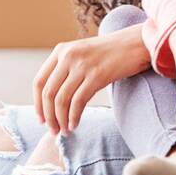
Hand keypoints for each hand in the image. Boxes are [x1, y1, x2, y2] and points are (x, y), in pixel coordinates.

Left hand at [34, 23, 150, 134]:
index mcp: (61, 50)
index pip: (39, 82)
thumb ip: (67, 68)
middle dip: (49, 116)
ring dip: (61, 120)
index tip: (42, 119)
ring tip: (65, 131)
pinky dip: (74, 117)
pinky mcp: (97, 75)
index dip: (38, 104)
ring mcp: (83, 65)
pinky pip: (78, 101)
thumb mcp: (83, 53)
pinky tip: (75, 124)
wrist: (138, 43)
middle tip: (54, 131)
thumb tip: (53, 100)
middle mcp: (68, 56)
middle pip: (48, 93)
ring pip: (61, 99)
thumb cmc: (112, 52)